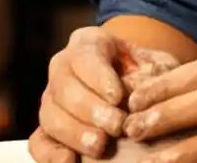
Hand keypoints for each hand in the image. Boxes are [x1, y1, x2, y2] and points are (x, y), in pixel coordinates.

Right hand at [29, 26, 180, 161]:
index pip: (85, 56)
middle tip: (115, 125)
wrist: (141, 90)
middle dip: (89, 108)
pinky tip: (69, 161)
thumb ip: (153, 73)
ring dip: (74, 132)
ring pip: (50, 115)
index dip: (99, 77)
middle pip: (64, 87)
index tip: (118, 96)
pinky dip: (50, 154)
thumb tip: (141, 95)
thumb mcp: (157, 64)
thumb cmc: (149, 73)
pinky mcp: (49, 129)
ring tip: (99, 146)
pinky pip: (38, 142)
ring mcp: (52, 100)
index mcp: (88, 44)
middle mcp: (63, 69)